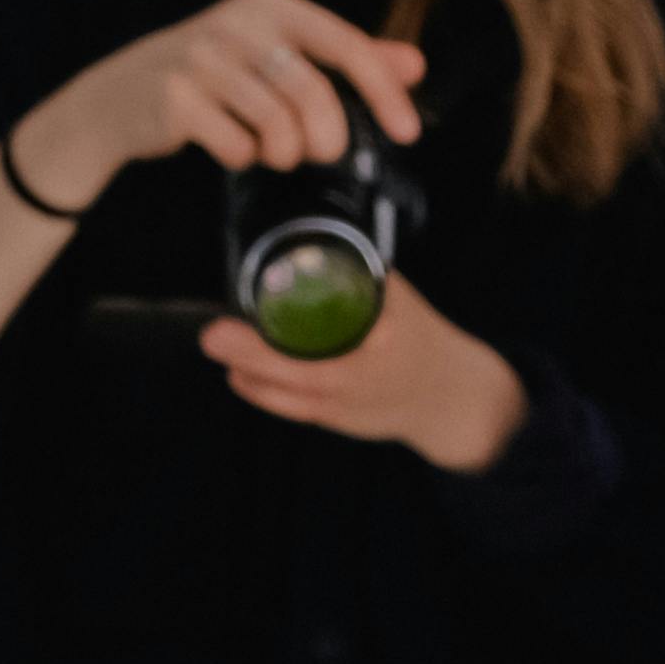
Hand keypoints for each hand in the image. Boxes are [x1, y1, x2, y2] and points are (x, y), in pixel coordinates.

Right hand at [34, 0, 429, 201]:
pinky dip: (243, 157)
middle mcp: (237, 21)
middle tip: (317, 153)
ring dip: (284, 153)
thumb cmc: (215, 77)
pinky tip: (231, 147)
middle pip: (313, 91)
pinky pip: (235, 144)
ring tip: (272, 151)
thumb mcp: (279, 53)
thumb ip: (346, 58)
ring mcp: (201, 57)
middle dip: (327, 138)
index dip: (383, 92)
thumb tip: (415, 64)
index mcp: (271, 4)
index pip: (346, 44)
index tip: (409, 132)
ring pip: (276, 122)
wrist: (121, 96)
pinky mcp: (174, 96)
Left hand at [199, 267, 529, 472]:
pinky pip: (291, 410)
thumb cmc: (423, 343)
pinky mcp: (336, 423)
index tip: (247, 311)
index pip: (325, 336)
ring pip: (287, 398)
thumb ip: (363, 275)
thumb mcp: (400, 301)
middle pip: (293, 374)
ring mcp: (344, 408)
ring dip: (249, 374)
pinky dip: (263, 393)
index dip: (282, 332)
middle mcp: (356, 382)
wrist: (451, 400)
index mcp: (377, 344)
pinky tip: (239, 376)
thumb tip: (321, 241)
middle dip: (249, 356)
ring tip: (219, 347)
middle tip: (212, 336)